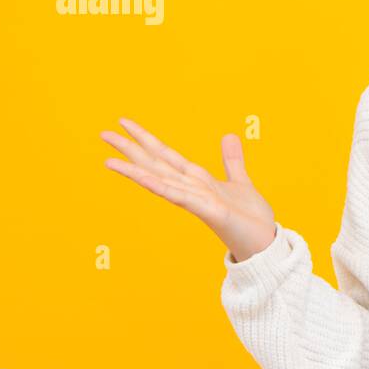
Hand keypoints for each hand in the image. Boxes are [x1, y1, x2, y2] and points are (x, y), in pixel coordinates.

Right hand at [100, 118, 276, 262]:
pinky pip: (182, 198)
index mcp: (198, 181)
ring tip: (109, 160)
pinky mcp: (210, 212)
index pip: (166, 155)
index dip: (146, 139)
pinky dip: (163, 187)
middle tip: (102, 133)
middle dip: (131, 149)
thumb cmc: (250, 219)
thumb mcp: (240, 182)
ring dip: (136, 170)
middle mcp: (192, 190)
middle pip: (156, 164)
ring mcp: (197, 201)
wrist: (265, 245)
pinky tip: (145, 178)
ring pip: (161, 181)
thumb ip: (231, 161)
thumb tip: (229, 135)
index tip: (124, 122)